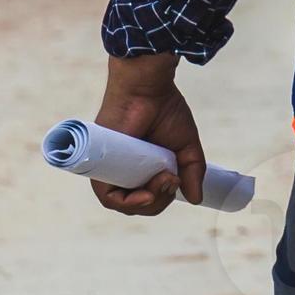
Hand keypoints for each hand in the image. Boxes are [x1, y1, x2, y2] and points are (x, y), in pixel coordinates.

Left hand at [90, 53, 206, 215]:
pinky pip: (109, 198)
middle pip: (138, 205)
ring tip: (164, 180)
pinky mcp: (100, 168)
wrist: (147, 89)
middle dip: (160, 200)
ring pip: (124, 204)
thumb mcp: (185, 147)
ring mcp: (111, 170)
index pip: (149, 198)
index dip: (163, 198)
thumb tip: (195, 199)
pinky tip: (147, 194)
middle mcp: (124, 171)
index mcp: (142, 168)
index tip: (176, 180)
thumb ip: (191, 173)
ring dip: (149, 201)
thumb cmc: (164, 110)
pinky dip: (128, 202)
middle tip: (172, 178)